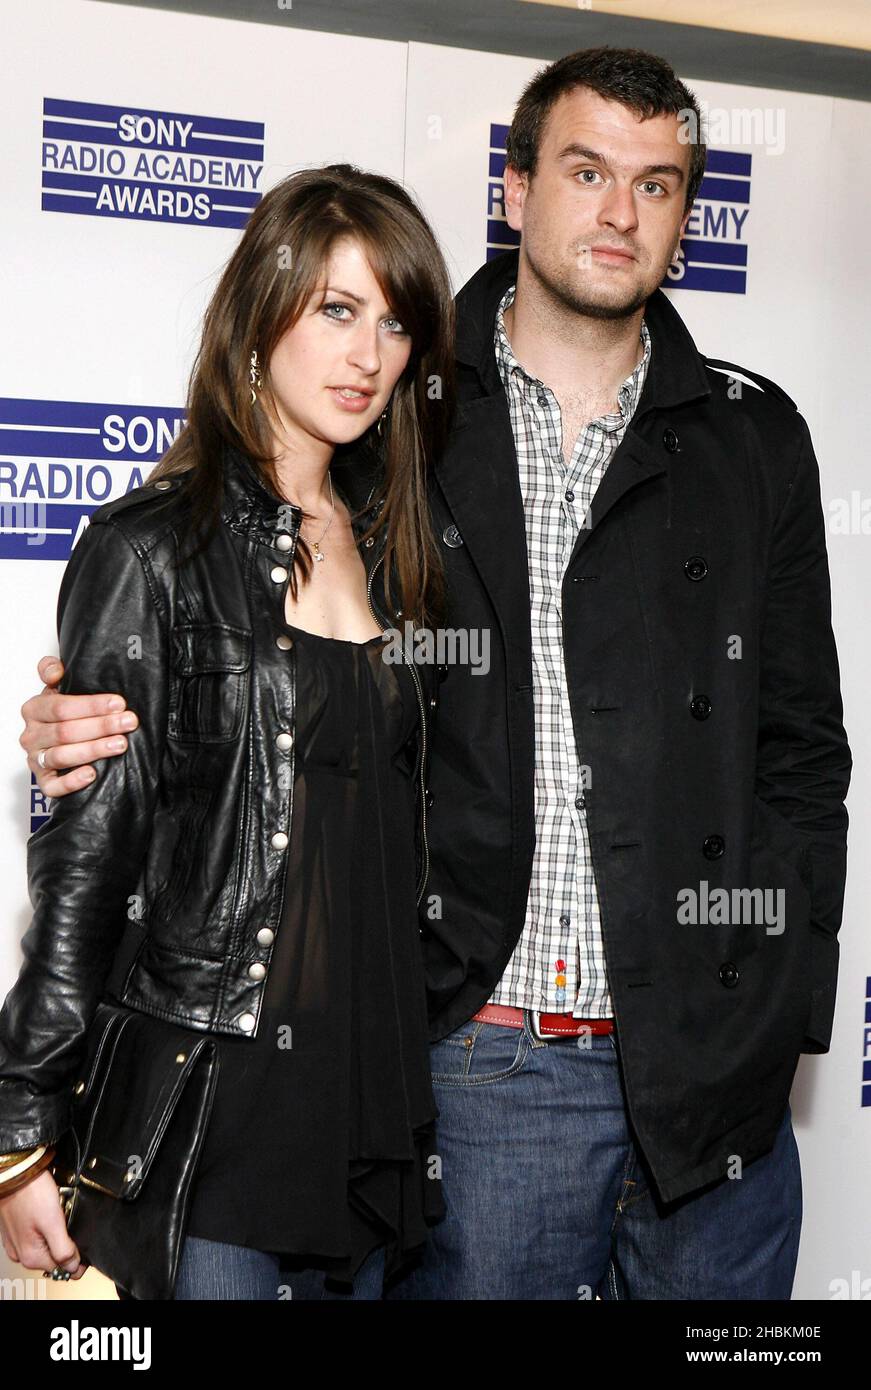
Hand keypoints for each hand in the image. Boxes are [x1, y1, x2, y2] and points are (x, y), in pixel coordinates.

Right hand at [0, 1169, 86, 1278]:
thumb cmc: (31, 1192)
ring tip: (57, 1214)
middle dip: (66, 1243)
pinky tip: (48, 1212)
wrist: (16, 1171)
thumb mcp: (53, 1222)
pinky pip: (38, 1235)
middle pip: (55, 1258)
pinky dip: (46, 1226)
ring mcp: (17, 1243)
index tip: (83, 1244)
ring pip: (47, 1245)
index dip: (78, 1259)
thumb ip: (63, 1249)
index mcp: (31, 1257)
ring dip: (56, 1234)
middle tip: (67, 1221)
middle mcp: (21, 1254)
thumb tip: (74, 1267)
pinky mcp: (16, 1231)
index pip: (63, 1270)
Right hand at [20, 656, 138, 798]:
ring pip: (62, 756)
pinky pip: (53, 787)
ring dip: (93, 750)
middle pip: (65, 731)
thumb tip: (56, 670)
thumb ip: (53, 671)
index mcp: (34, 709)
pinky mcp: (43, 781)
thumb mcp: (60, 688)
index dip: (91, 705)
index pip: (61, 707)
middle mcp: (31, 735)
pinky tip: (92, 774)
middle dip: (101, 726)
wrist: (61, 739)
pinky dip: (72, 781)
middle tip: (128, 722)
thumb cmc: (65, 713)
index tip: (118, 703)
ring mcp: (35, 759)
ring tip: (120, 744)